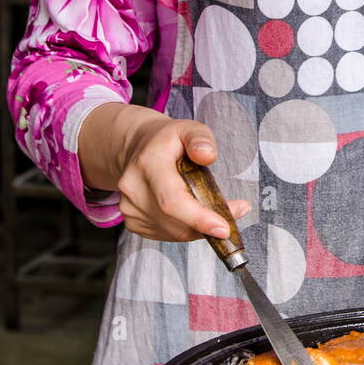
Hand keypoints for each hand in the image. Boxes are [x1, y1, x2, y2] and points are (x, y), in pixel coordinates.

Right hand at [78, 104, 249, 241]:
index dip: (198, 218)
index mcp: (148, 163)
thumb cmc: (168, 141)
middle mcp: (134, 188)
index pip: (172, 199)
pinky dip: (187, 230)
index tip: (224, 228)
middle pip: (175, 221)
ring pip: (174, 232)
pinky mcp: (133, 221)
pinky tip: (192, 214)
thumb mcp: (189, 129)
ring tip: (214, 211)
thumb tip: (207, 155)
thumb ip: (201, 139)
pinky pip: (168, 235)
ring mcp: (130, 208)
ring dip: (200, 228)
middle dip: (209, 224)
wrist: (138, 149)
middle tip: (233, 215)